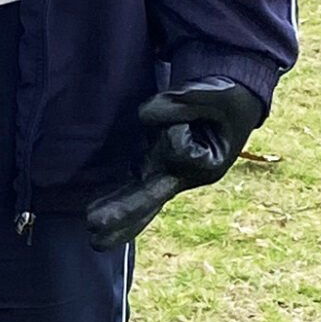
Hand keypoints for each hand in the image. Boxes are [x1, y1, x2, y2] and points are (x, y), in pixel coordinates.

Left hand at [86, 78, 266, 252]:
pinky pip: (131, 188)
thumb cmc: (229, 100)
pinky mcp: (153, 166)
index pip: (177, 148)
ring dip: (114, 212)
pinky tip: (92, 219)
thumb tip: (145, 115)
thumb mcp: (218, 94)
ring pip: (138, 200)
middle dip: (124, 210)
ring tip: (89, 227)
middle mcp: (182, 176)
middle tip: (93, 226)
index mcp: (206, 165)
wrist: (232, 106)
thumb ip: (185, 101)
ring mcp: (166, 175)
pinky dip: (115, 200)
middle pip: (151, 197)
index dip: (177, 121)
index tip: (193, 113)